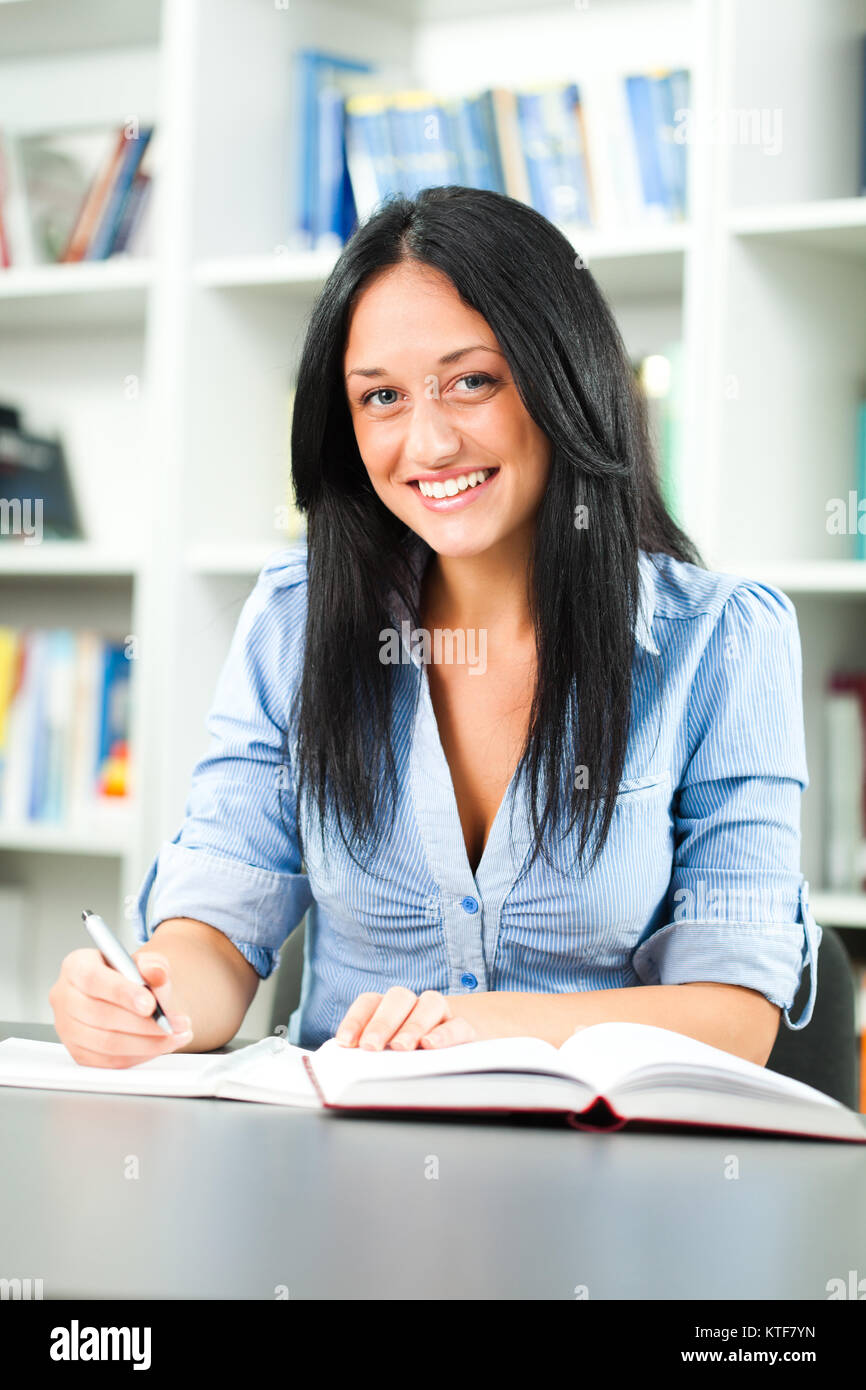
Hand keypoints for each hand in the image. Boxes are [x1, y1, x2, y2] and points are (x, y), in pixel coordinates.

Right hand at [48, 948, 192, 1068]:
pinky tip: (159, 1046)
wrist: (130, 997)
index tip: (150, 1005)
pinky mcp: (78, 1052)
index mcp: (76, 966)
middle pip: (100, 1016)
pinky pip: (109, 1061)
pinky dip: (139, 1056)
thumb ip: (153, 965)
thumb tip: (157, 973)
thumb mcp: (146, 963)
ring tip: (174, 1035)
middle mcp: (64, 996)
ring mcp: (67, 1028)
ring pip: (106, 1043)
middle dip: (143, 1024)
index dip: (122, 993)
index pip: (93, 979)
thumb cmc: (133, 978)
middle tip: (174, 1024)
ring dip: (147, 1043)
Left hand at [334, 987, 477, 1050]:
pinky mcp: (465, 1028)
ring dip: (413, 1025)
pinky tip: (431, 1045)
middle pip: (398, 998)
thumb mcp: (388, 1053)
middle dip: (382, 1022)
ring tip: (401, 1047)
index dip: (356, 1020)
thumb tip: (350, 1064)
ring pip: (430, 1003)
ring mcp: (442, 1013)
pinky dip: (445, 1033)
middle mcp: (415, 1004)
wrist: (454, 1047)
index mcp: (390, 1006)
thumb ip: (373, 1053)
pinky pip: (458, 1024)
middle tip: (371, 1046)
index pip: (370, 1002)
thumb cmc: (411, 1054)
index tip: (345, 1043)